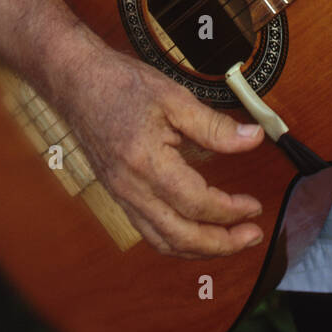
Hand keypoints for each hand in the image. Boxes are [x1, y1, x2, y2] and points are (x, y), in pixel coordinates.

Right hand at [54, 25, 264, 257]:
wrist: (77, 83)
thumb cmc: (121, 85)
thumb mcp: (175, 98)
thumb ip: (215, 126)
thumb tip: (253, 139)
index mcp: (147, 164)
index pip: (196, 204)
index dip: (230, 211)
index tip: (254, 207)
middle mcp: (131, 189)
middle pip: (181, 236)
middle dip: (221, 244)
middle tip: (251, 236)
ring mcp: (121, 196)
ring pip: (163, 242)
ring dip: (200, 249)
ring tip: (229, 241)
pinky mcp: (118, 195)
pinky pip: (149, 231)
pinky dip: (177, 240)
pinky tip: (196, 231)